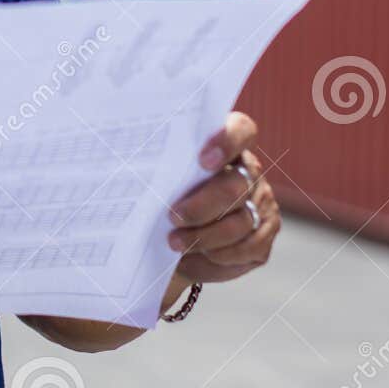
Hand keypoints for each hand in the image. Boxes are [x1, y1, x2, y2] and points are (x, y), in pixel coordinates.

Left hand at [166, 112, 278, 283]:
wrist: (171, 238)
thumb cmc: (160, 198)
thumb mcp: (155, 178)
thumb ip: (155, 165)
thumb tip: (125, 163)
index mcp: (226, 146)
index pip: (241, 130)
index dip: (227, 142)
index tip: (202, 160)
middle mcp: (249, 172)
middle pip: (235, 187)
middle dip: (201, 207)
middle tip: (172, 217)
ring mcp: (261, 203)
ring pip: (239, 222)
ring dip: (204, 237)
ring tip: (175, 242)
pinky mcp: (264, 235)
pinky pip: (248, 249)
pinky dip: (218, 257)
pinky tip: (194, 256)